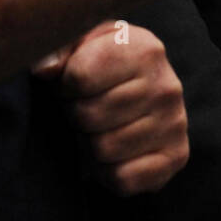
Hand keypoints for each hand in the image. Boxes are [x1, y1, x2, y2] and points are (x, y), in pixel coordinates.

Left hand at [32, 21, 187, 194]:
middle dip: (77, 115)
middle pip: (89, 116)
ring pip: (104, 150)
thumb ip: (59, 48)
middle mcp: (166, 85)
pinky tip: (114, 151)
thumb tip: (44, 69)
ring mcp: (175, 123)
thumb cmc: (105, 63)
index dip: (65, 85)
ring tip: (100, 126)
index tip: (73, 84)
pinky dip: (108, 171)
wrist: (142, 88)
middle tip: (86, 107)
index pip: (80, 77)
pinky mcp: (176, 157)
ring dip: (91, 143)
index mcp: (144, 49)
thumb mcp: (83, 42)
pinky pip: (123, 179)